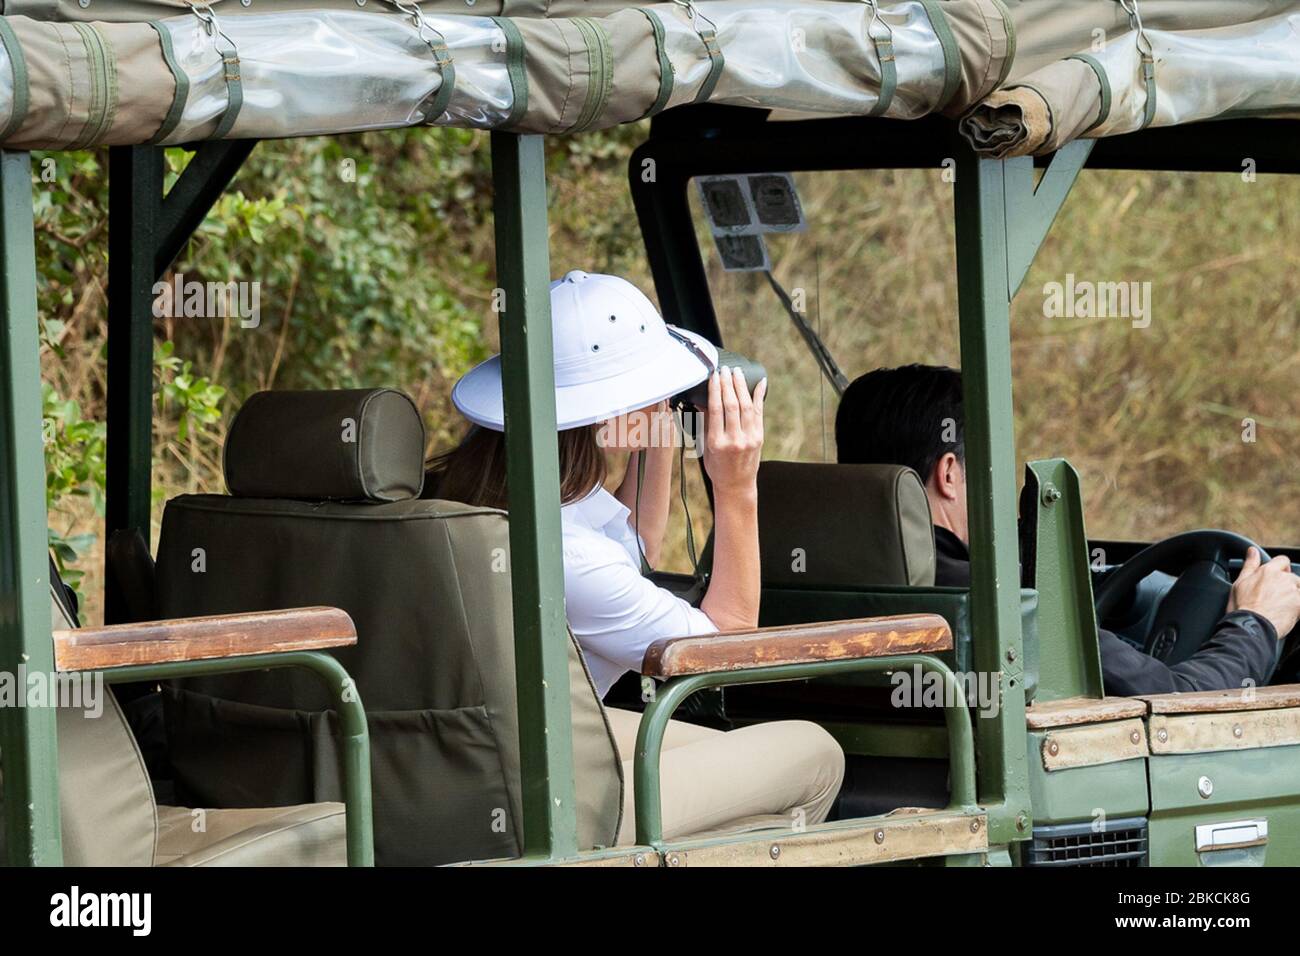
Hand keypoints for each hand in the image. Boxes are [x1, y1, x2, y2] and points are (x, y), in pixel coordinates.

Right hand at [700, 366, 766, 493]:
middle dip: (728, 384)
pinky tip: (759, 383)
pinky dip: (759, 396)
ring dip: (742, 387)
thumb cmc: (717, 467)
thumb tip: (702, 400)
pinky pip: (759, 413)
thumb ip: (705, 423)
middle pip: (732, 405)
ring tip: (737, 373)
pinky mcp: (759, 437)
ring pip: (746, 407)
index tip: (714, 376)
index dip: (716, 390)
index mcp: (717, 442)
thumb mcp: (705, 447)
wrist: (736, 485)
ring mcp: (749, 438)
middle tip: (725, 370)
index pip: (716, 410)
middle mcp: (734, 440)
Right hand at [1228, 547, 1299, 638]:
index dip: (1281, 568)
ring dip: (1294, 596)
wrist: (1250, 626)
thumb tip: (1252, 550)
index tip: (1276, 578)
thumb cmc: (1242, 607)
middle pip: (1293, 577)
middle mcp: (1283, 578)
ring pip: (1299, 589)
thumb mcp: (1240, 582)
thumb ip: (1249, 565)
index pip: (1283, 561)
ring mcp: (1293, 591)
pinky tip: (1289, 614)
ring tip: (1282, 608)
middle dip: (1288, 586)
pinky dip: (1297, 607)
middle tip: (1275, 599)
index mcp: (1268, 571)